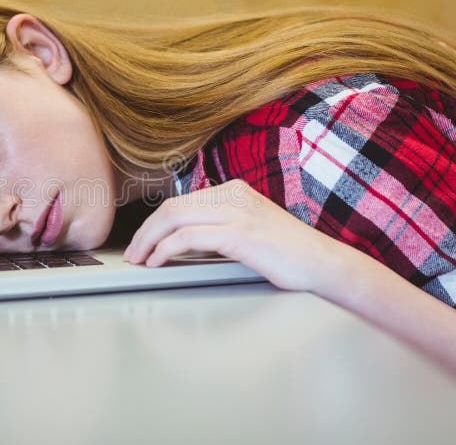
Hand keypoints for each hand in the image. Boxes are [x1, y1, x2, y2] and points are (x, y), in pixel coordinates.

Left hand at [123, 179, 347, 292]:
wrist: (322, 264)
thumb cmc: (287, 254)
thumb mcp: (248, 231)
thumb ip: (217, 229)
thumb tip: (180, 243)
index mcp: (233, 191)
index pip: (181, 202)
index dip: (155, 223)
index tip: (143, 242)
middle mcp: (232, 195)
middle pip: (171, 207)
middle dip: (145, 231)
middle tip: (133, 253)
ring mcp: (236, 212)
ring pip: (173, 218)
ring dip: (149, 241)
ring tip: (139, 260)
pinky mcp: (239, 234)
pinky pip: (188, 238)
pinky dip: (165, 249)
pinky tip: (158, 262)